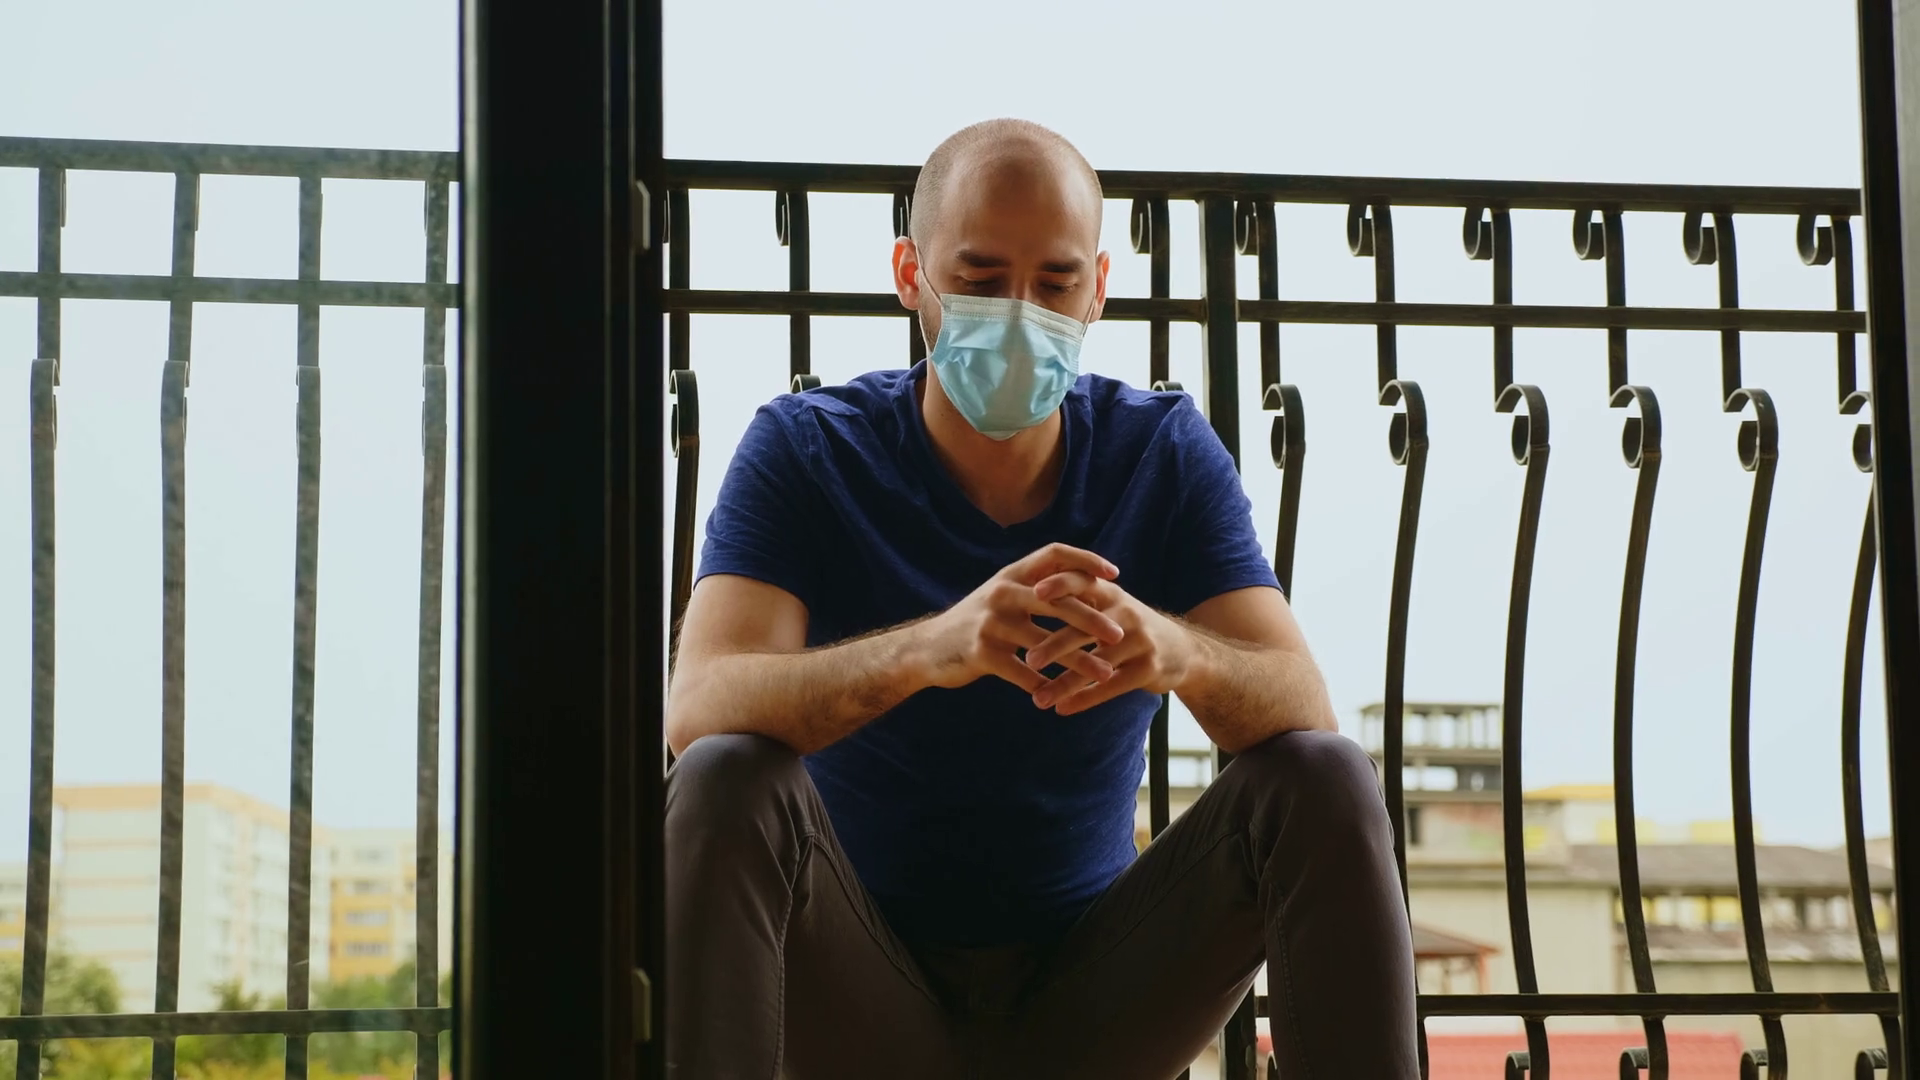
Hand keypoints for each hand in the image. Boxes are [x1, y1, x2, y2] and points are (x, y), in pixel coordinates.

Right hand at [910, 544, 1127, 695]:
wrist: (928, 648)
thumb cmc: (976, 622)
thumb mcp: (1003, 595)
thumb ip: (1037, 588)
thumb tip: (1087, 585)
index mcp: (1012, 574)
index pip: (1054, 554)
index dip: (1086, 560)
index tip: (1115, 573)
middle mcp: (1002, 592)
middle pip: (1057, 600)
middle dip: (1092, 619)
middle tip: (1120, 634)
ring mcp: (991, 622)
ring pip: (1046, 643)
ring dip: (1079, 661)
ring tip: (1104, 674)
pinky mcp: (982, 652)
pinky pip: (1023, 672)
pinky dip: (1045, 685)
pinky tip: (1064, 696)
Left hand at [1021, 571, 1196, 714]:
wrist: (1183, 650)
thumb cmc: (1132, 627)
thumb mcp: (1112, 606)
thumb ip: (1079, 600)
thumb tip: (1029, 593)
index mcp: (1112, 594)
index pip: (1083, 582)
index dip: (1060, 584)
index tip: (1033, 591)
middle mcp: (1126, 613)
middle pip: (1085, 628)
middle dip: (1055, 645)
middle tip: (1028, 659)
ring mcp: (1140, 641)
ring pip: (1096, 664)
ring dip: (1065, 683)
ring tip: (1038, 699)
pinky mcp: (1149, 669)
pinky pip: (1111, 686)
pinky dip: (1085, 699)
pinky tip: (1063, 710)